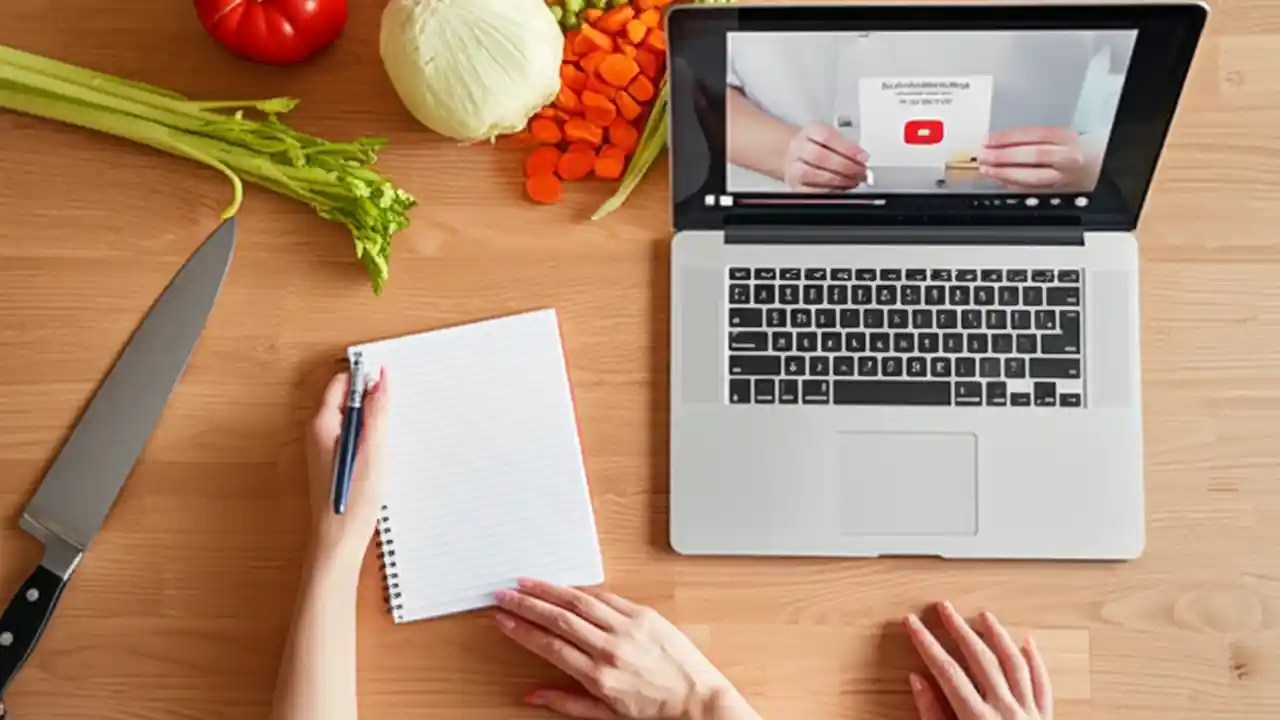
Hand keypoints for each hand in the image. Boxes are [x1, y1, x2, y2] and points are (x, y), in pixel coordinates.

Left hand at [305, 369, 390, 566]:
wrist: (339, 539)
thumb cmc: (353, 500)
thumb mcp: (373, 448)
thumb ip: (377, 410)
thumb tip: (381, 377)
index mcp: (322, 424)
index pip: (342, 382)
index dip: (366, 379)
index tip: (389, 384)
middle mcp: (319, 433)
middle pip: (347, 399)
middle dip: (372, 400)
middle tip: (392, 415)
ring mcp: (325, 448)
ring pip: (352, 419)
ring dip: (372, 422)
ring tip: (387, 440)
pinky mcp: (333, 462)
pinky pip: (352, 437)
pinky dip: (368, 439)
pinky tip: (380, 455)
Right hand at [494, 579, 758, 719]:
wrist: (697, 702)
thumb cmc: (654, 713)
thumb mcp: (606, 716)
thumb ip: (566, 703)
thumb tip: (531, 697)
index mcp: (599, 676)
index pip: (549, 645)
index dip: (522, 630)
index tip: (503, 618)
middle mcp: (611, 649)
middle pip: (559, 619)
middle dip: (527, 604)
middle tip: (504, 594)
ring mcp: (629, 629)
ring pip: (581, 602)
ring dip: (550, 590)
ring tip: (528, 583)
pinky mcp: (645, 616)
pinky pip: (609, 598)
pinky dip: (584, 591)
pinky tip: (567, 588)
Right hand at [782, 122, 868, 191]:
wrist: (794, 156)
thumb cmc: (817, 147)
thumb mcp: (832, 139)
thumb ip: (848, 147)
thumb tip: (862, 158)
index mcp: (809, 132)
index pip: (826, 137)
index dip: (846, 148)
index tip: (862, 156)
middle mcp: (798, 149)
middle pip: (819, 156)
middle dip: (845, 165)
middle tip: (860, 171)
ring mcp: (793, 169)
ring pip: (813, 175)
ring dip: (839, 180)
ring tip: (853, 180)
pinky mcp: (795, 187)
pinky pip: (811, 192)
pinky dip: (830, 191)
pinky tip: (841, 189)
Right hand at [905, 602, 1052, 719]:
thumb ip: (932, 715)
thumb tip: (919, 681)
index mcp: (977, 719)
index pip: (946, 669)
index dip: (926, 642)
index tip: (913, 624)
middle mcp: (1006, 711)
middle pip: (979, 657)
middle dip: (958, 628)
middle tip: (943, 608)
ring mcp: (1029, 714)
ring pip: (1014, 662)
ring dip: (997, 635)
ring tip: (984, 616)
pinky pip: (1042, 684)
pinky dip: (1035, 661)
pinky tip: (1027, 644)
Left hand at [979, 127, 1085, 189]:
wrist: (1092, 165)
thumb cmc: (1067, 148)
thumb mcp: (1054, 135)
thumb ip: (1029, 138)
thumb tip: (997, 142)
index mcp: (1065, 137)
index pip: (1034, 134)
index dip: (1009, 137)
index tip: (988, 140)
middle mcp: (1067, 156)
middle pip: (1034, 155)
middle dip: (1004, 156)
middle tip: (984, 155)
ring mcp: (1064, 176)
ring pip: (1033, 176)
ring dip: (1005, 173)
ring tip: (987, 169)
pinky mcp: (1057, 190)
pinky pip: (1032, 189)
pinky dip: (1013, 184)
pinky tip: (999, 179)